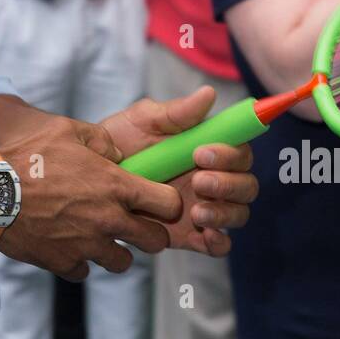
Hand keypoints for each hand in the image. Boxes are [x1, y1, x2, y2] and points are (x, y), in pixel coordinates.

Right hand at [0, 112, 184, 280]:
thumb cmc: (26, 154)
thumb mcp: (67, 129)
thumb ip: (100, 140)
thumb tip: (116, 153)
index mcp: (116, 186)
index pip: (168, 205)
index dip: (167, 203)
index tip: (156, 201)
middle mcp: (108, 220)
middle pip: (155, 242)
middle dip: (150, 233)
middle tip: (135, 224)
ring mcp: (86, 246)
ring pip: (122, 262)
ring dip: (115, 249)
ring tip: (98, 234)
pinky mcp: (62, 263)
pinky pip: (84, 270)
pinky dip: (79, 260)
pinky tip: (68, 243)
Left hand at [100, 88, 257, 254]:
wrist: (93, 179)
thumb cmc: (122, 141)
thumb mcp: (143, 121)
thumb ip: (176, 112)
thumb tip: (209, 94)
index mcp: (209, 148)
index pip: (239, 149)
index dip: (230, 152)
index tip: (201, 152)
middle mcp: (214, 178)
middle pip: (246, 184)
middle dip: (228, 184)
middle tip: (198, 181)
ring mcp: (206, 207)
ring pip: (238, 214)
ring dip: (224, 212)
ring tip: (196, 211)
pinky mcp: (192, 235)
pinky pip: (218, 245)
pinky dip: (218, 242)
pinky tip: (204, 234)